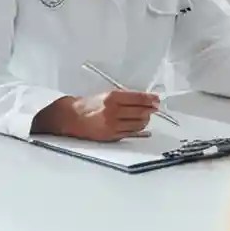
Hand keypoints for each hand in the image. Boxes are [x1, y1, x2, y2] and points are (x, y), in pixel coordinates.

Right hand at [33, 90, 159, 141]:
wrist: (73, 118)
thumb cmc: (91, 105)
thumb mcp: (107, 95)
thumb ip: (126, 97)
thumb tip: (146, 100)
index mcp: (112, 98)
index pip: (137, 98)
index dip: (150, 99)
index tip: (156, 99)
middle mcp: (113, 111)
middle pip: (140, 111)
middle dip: (150, 109)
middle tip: (154, 108)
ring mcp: (112, 125)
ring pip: (138, 124)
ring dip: (145, 120)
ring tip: (145, 116)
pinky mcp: (112, 136)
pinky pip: (131, 133)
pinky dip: (139, 130)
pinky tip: (142, 127)